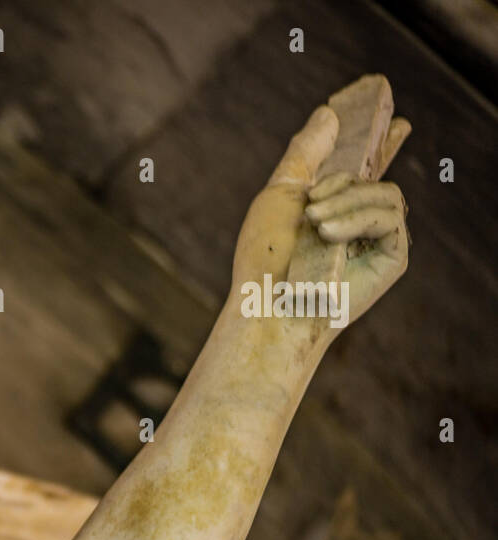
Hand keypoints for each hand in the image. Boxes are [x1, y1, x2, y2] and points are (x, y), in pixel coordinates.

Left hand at [231, 105, 409, 334]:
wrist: (269, 303)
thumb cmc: (266, 257)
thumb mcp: (281, 194)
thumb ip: (306, 153)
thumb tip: (329, 112)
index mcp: (329, 207)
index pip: (364, 168)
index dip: (382, 143)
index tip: (396, 120)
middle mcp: (356, 223)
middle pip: (372, 175)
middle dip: (342, 183)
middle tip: (310, 209)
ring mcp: (376, 239)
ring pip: (382, 192)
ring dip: (344, 201)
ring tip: (313, 225)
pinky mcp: (392, 256)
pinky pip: (390, 214)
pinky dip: (358, 218)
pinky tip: (330, 234)